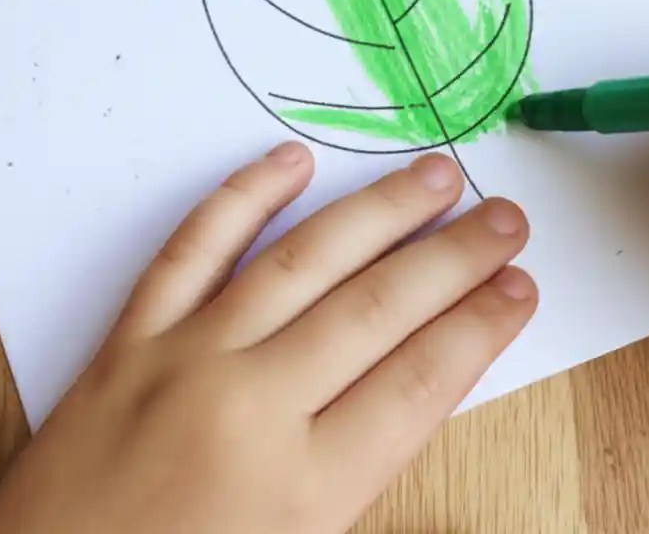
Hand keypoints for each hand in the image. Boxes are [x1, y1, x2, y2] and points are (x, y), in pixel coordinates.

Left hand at [0, 145, 536, 533]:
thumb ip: (368, 468)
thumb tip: (431, 381)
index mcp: (304, 487)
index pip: (421, 379)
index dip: (481, 325)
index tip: (522, 287)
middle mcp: (250, 409)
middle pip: (379, 309)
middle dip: (456, 257)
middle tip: (506, 219)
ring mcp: (184, 363)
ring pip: (303, 262)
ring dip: (379, 212)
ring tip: (438, 177)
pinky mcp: (126, 343)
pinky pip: (191, 250)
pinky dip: (242, 197)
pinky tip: (292, 161)